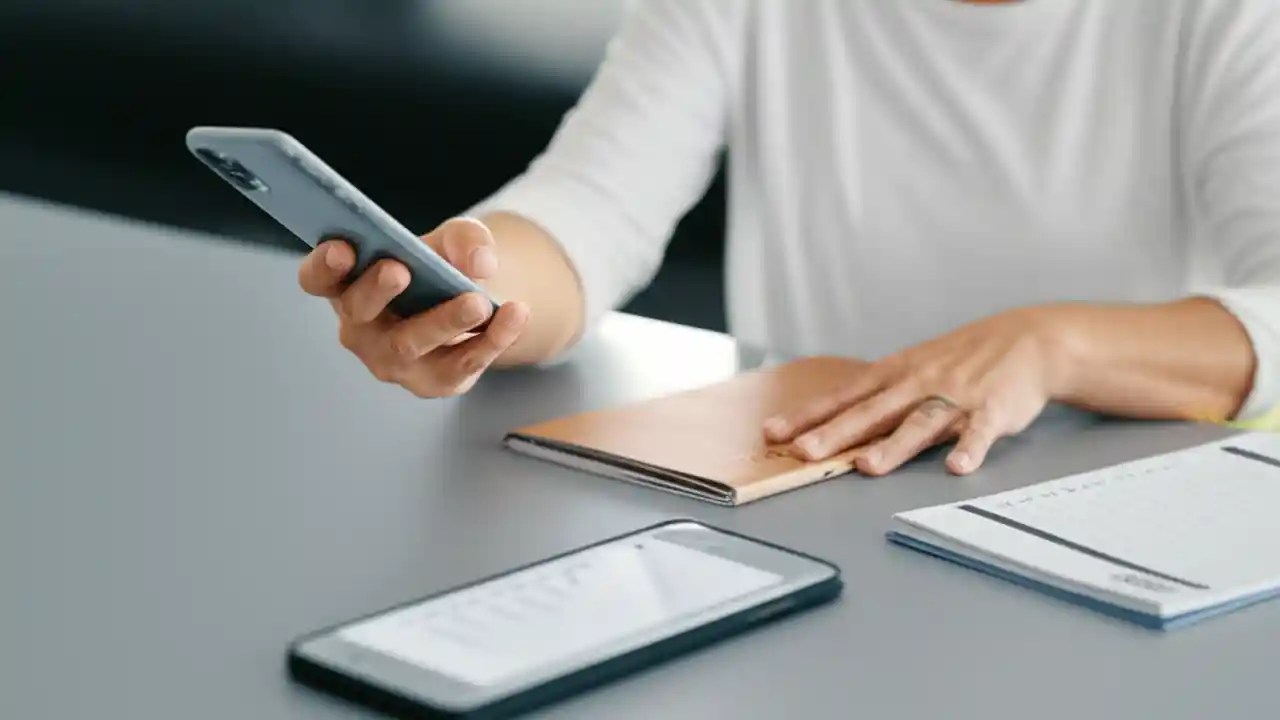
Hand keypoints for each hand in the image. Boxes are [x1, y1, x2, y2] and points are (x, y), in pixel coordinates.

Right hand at [298, 217, 529, 396]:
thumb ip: (467, 238)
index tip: (342, 248)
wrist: (473, 304)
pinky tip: (515, 314)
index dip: (323, 266)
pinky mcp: (434, 381)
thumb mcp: (455, 239)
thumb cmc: (442, 268)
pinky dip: (492, 340)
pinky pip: (460, 365)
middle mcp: (361, 328)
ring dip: (442, 322)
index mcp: (348, 285)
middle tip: (399, 271)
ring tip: (477, 301)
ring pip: (409, 346)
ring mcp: (393, 361)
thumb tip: (480, 263)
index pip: (318, 279)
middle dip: (375, 291)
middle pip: (359, 313)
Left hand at [763, 308, 1070, 475]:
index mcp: (897, 373)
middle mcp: (919, 383)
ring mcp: (956, 396)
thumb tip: (832, 419)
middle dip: (836, 432)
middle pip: (872, 411)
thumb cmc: (964, 357)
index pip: (843, 396)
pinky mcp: (993, 410)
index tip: (773, 431)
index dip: (808, 414)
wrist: (1030, 339)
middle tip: (804, 452)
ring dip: (894, 446)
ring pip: (920, 423)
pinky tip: (958, 466)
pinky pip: (980, 432)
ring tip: (867, 466)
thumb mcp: (915, 366)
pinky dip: (970, 448)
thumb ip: (879, 395)